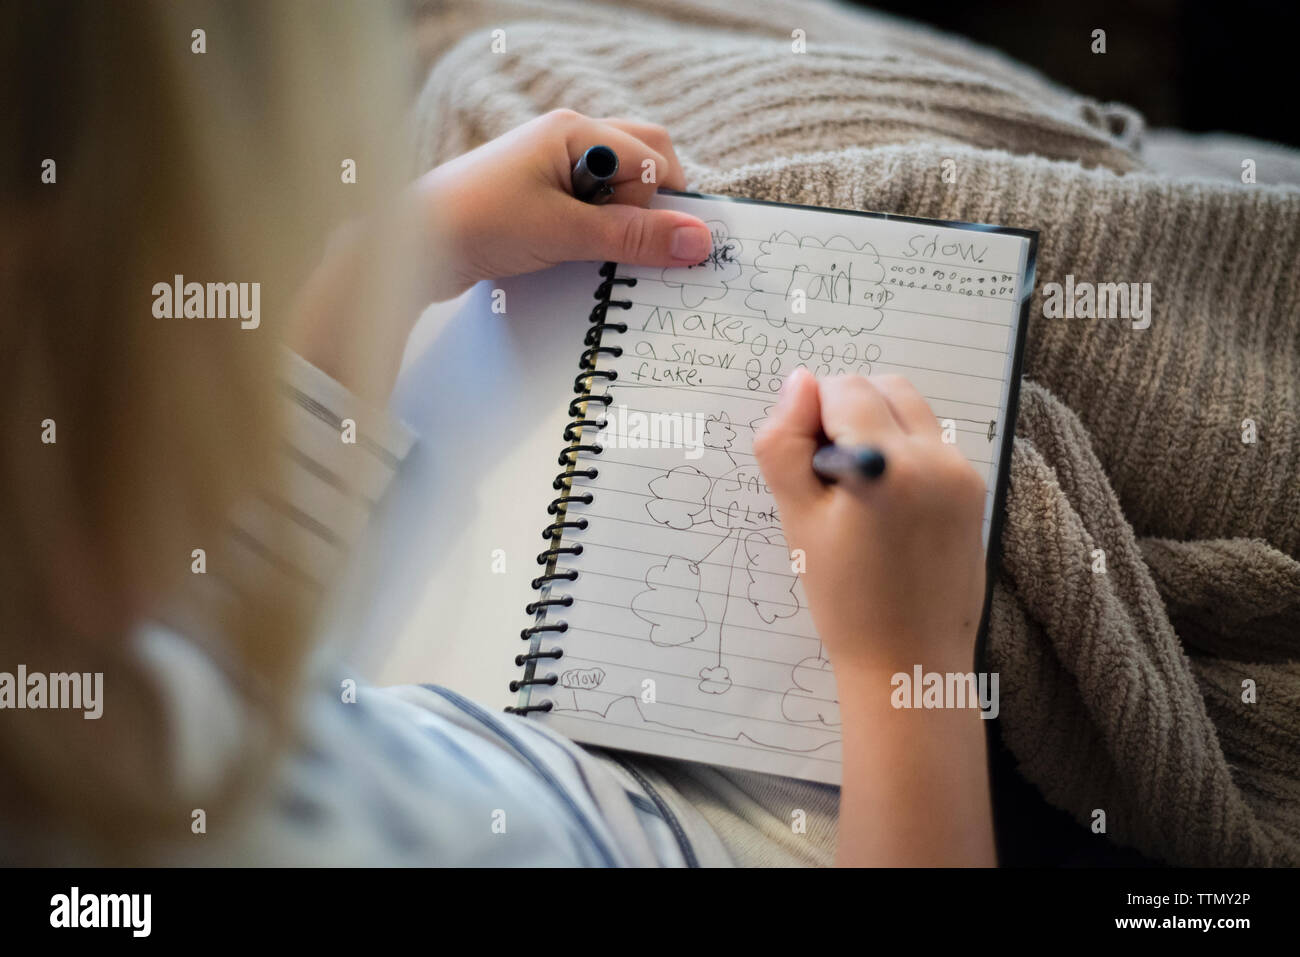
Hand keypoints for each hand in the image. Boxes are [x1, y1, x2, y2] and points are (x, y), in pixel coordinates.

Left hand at [417, 109, 713, 300]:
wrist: (412, 247)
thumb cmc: (479, 224)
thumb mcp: (565, 234)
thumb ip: (634, 237)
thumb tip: (699, 241)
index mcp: (575, 131)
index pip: (653, 158)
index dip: (662, 205)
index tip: (661, 247)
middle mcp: (567, 140)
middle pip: (643, 163)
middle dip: (648, 209)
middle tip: (627, 247)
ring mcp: (553, 168)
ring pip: (618, 192)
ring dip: (620, 225)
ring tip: (593, 253)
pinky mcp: (541, 198)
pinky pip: (592, 210)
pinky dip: (597, 235)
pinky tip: (577, 257)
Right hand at [753, 367, 987, 679]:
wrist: (909, 662)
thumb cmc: (845, 601)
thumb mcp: (797, 521)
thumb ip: (785, 444)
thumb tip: (798, 383)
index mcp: (889, 466)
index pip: (843, 389)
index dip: (811, 417)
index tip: (806, 468)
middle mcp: (937, 459)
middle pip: (882, 386)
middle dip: (847, 411)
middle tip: (827, 476)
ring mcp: (963, 473)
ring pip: (911, 408)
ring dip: (876, 425)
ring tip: (857, 490)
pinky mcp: (974, 489)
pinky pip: (931, 440)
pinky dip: (902, 449)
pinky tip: (885, 506)